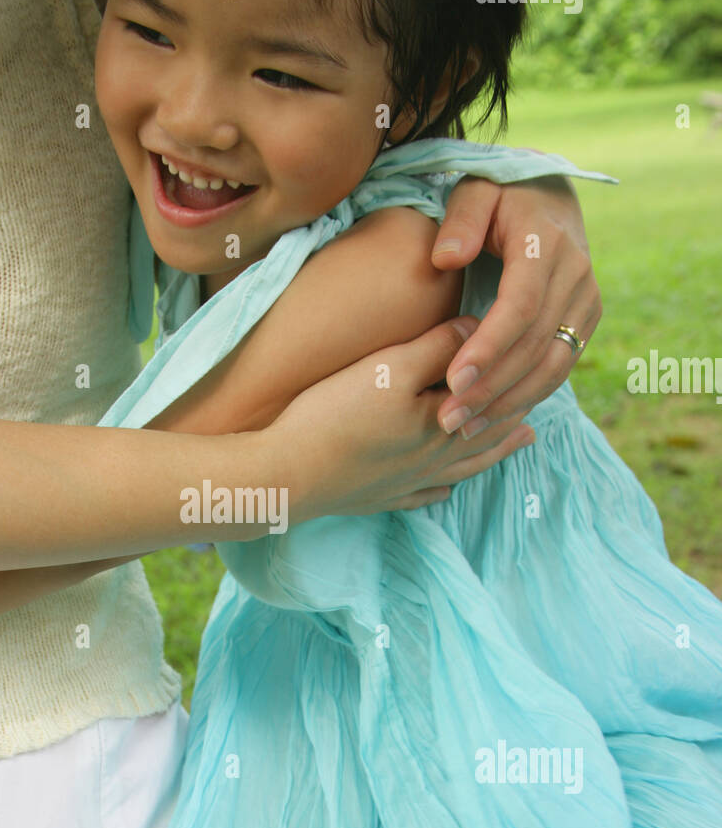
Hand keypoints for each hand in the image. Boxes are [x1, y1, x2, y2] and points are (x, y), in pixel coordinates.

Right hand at [270, 318, 534, 521]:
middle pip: (486, 433)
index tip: (540, 357)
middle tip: (542, 397)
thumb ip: (438, 349)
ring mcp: (407, 483)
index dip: (518, 377)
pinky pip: (423, 496)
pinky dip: (441, 490)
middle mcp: (434, 459)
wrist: (286, 476)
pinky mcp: (379, 498)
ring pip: (464, 466)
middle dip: (515, 414)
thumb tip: (479, 329)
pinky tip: (446, 490)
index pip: (493, 397)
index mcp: (443, 424)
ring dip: (494, 450)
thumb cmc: (334, 416)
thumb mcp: (389, 369)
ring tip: (519, 441)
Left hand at [430, 175, 601, 438]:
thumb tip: (447, 259)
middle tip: (446, 418)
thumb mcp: (475, 189)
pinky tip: (488, 419)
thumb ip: (460, 220)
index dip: (489, 347)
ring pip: (552, 367)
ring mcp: (585, 303)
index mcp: (546, 244)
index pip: (520, 306)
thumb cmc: (498, 195)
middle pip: (534, 346)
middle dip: (490, 388)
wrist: (548, 196)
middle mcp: (576, 277)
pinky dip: (524, 398)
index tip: (453, 380)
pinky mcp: (584, 323)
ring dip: (507, 403)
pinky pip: (558, 370)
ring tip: (461, 429)